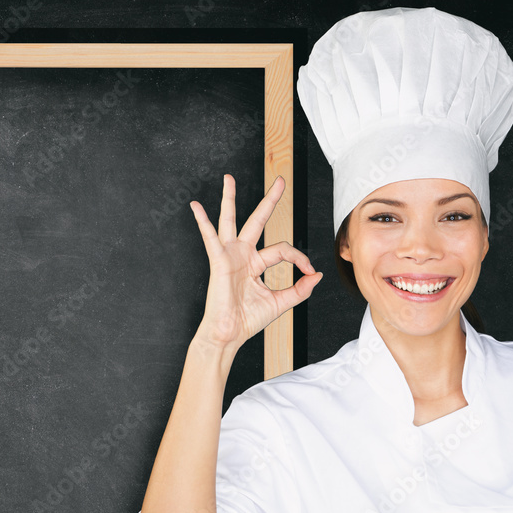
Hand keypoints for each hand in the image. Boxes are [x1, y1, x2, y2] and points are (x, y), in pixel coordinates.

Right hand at [190, 174, 321, 351]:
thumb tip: (317, 275)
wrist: (229, 334)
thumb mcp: (280, 302)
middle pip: (259, 220)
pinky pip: (210, 237)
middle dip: (270, 200)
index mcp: (256, 264)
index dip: (300, 257)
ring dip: (230, 199)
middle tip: (281, 180)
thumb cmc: (248, 320)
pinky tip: (195, 207)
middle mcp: (243, 255)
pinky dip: (202, 222)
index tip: (309, 271)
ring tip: (228, 179)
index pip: (283, 249)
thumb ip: (300, 289)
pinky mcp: (219, 261)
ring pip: (231, 221)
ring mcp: (230, 255)